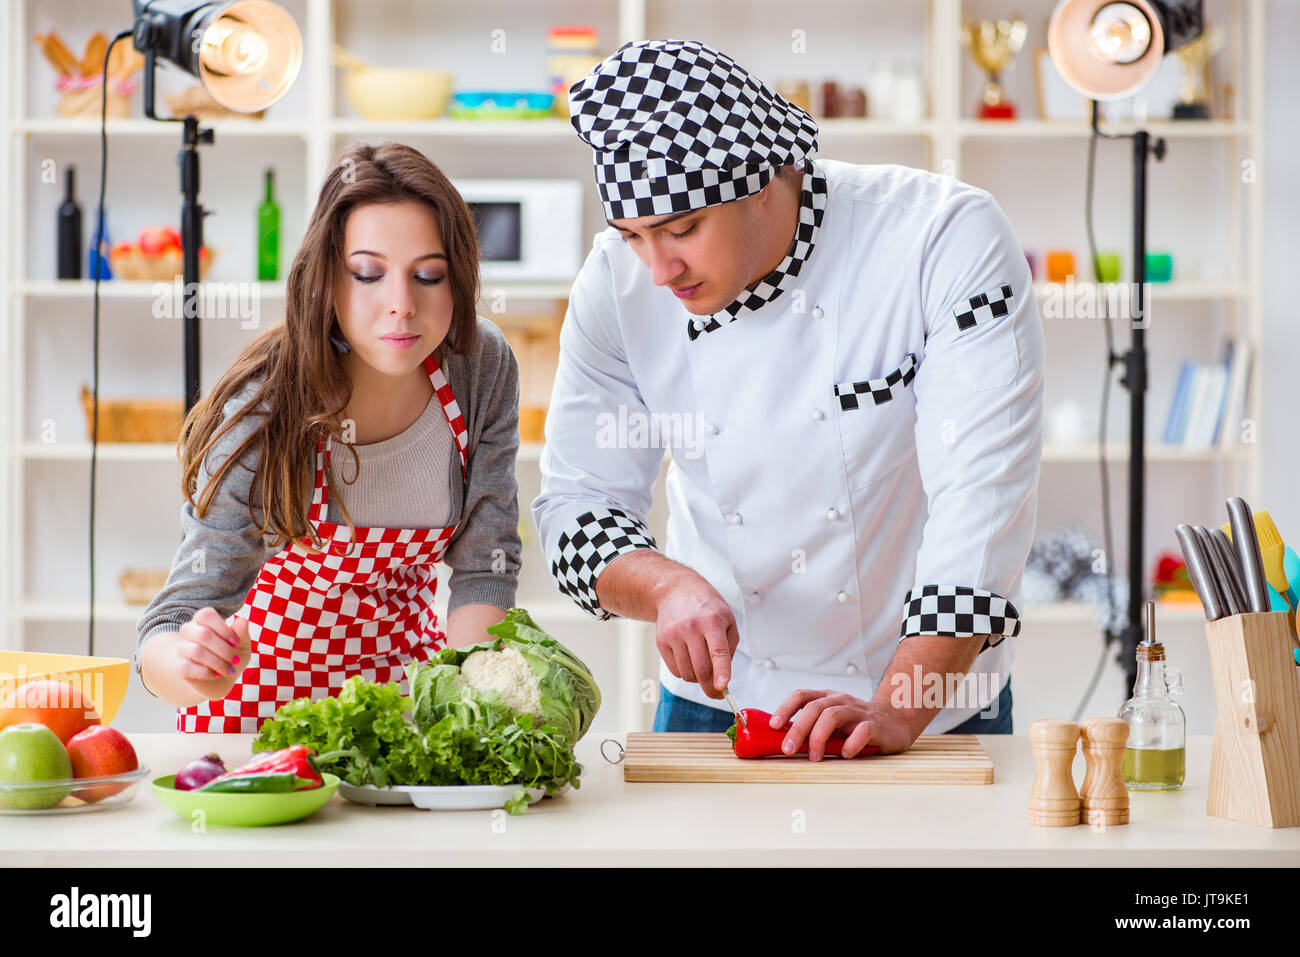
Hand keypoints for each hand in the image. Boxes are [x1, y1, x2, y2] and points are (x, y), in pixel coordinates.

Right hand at [175, 607, 251, 700]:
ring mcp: (183, 648)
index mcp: (204, 620)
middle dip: (224, 650)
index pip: (206, 615)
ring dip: (217, 663)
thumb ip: (242, 632)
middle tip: (236, 660)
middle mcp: (190, 631)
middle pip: (202, 634)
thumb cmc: (232, 656)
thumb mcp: (242, 644)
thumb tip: (241, 621)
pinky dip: (206, 672)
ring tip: (228, 670)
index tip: (236, 642)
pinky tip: (215, 674)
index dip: (223, 629)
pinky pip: (186, 667)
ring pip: (195, 651)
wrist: (225, 680)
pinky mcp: (179, 667)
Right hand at [651, 569, 738, 699]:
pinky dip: (685, 672)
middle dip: (711, 688)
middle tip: (717, 693)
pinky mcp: (661, 641)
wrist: (675, 590)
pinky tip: (690, 659)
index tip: (723, 687)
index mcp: (712, 621)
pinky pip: (675, 670)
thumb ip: (729, 647)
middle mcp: (691, 627)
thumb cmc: (706, 607)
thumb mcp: (727, 619)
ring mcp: (674, 634)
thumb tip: (723, 676)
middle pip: (701, 669)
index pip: (718, 651)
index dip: (721, 671)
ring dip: (697, 678)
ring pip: (687, 673)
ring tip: (702, 666)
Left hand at [769, 690, 917, 758]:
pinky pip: (862, 731)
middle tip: (788, 749)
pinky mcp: (875, 725)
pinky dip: (851, 743)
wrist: (896, 721)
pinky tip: (845, 755)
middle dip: (798, 729)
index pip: (801, 695)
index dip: (785, 708)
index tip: (773, 726)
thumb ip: (812, 728)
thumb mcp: (832, 722)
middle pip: (814, 708)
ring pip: (833, 715)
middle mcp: (841, 701)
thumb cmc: (857, 725)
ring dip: (819, 737)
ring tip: (814, 757)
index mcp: (827, 698)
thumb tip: (782, 743)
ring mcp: (858, 712)